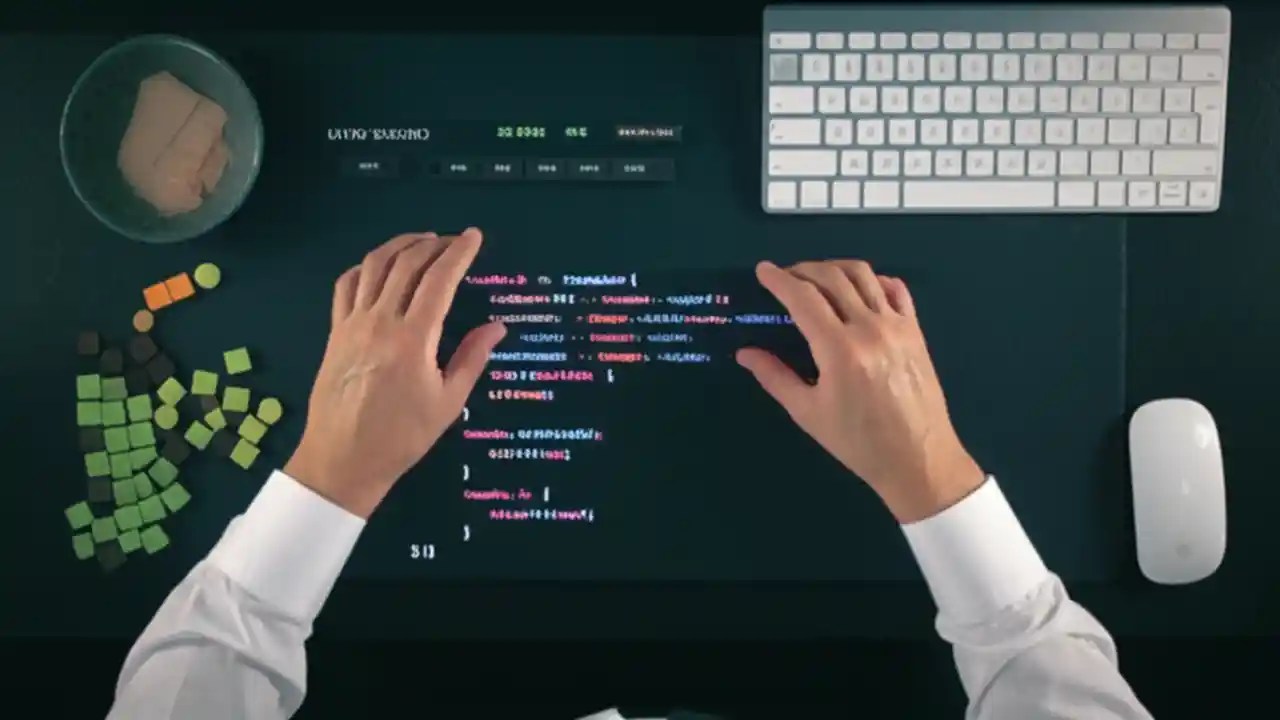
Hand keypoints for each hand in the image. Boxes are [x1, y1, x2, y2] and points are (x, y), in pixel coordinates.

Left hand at [285, 228, 505, 517]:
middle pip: (407, 264)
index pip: (439, 280)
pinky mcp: (334, 332)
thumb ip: (472, 358)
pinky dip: (365, 267)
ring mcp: (352, 324)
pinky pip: (346, 285)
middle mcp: (380, 321)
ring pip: (374, 266)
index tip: (474, 237)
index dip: (459, 253)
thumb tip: (497, 327)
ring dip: (400, 246)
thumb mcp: (448, 402)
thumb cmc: (402, 437)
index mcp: (413, 338)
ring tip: (421, 242)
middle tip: (454, 241)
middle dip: (434, 244)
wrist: (343, 459)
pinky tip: (379, 267)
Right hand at [736, 260, 983, 523]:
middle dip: (803, 270)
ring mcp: (897, 326)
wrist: (918, 459)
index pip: (804, 298)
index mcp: (839, 350)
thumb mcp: (808, 413)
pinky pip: (895, 290)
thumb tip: (745, 353)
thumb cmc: (858, 443)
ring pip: (864, 275)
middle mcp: (869, 328)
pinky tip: (859, 289)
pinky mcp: (915, 331)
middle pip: (832, 278)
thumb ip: (775, 377)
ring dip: (835, 268)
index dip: (779, 280)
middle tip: (785, 277)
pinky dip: (873, 280)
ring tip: (817, 278)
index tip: (763, 270)